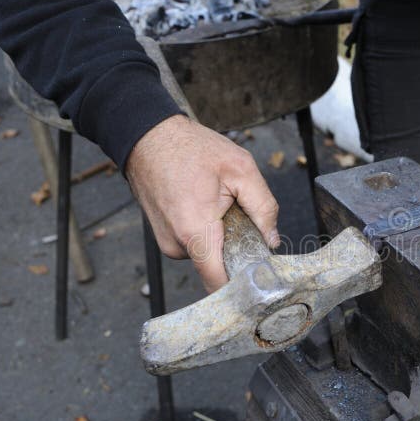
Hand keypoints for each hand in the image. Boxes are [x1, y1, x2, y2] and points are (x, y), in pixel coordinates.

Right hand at [126, 115, 279, 291]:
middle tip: (238, 217)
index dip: (242, 284)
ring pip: (206, 255)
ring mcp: (167, 242)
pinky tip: (202, 204)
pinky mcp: (164, 237)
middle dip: (234, 249)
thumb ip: (264, 207)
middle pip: (217, 267)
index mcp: (196, 232)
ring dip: (219, 237)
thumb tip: (272, 240)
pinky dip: (205, 231)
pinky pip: (193, 244)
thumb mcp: (241, 169)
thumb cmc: (191, 148)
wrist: (147, 136)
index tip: (259, 278)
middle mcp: (177, 245)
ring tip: (216, 203)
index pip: (219, 283)